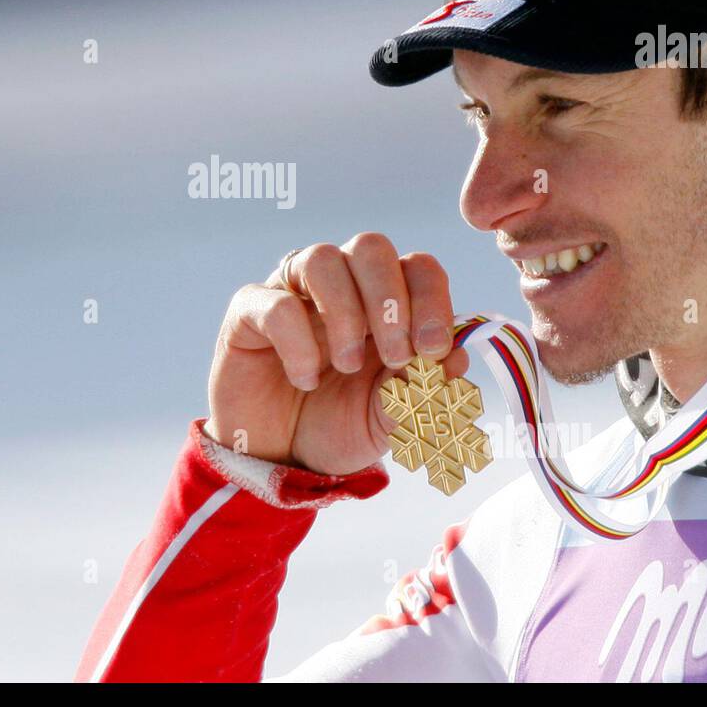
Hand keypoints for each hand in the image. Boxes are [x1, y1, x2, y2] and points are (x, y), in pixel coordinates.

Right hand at [206, 233, 469, 474]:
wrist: (279, 460)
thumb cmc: (338, 426)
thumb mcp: (391, 418)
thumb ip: (423, 389)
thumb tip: (457, 357)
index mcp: (384, 302)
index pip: (417, 268)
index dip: (432, 299)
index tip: (432, 349)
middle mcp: (341, 285)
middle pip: (371, 247)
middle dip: (391, 299)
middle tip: (395, 355)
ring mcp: (294, 292)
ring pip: (322, 258)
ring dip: (346, 313)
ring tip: (348, 364)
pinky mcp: (249, 311)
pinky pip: (275, 303)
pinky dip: (298, 343)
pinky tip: (304, 378)